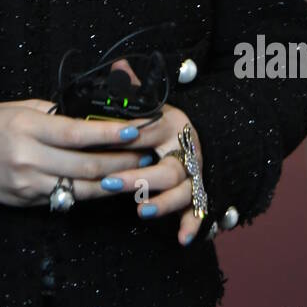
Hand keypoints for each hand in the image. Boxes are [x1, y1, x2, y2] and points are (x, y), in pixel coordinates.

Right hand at [0, 97, 161, 208]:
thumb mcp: (17, 109)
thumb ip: (53, 113)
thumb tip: (88, 116)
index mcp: (26, 128)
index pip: (76, 133)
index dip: (109, 133)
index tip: (135, 130)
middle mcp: (29, 158)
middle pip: (86, 164)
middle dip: (123, 161)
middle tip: (147, 154)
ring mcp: (29, 184)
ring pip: (82, 188)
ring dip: (114, 182)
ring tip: (139, 173)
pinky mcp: (29, 201)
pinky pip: (67, 198)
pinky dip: (91, 192)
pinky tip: (109, 186)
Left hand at [100, 58, 205, 246]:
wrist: (203, 134)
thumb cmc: (164, 122)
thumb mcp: (152, 103)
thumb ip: (133, 89)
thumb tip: (117, 66)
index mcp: (172, 124)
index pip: (148, 131)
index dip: (126, 139)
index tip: (103, 145)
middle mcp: (187, 149)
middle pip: (167, 167)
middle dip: (138, 178)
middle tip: (110, 184)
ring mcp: (195, 172)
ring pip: (184, 190)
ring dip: (164, 202)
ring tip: (142, 210)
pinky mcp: (200, 192)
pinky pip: (199, 210)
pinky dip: (193, 224)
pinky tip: (182, 239)